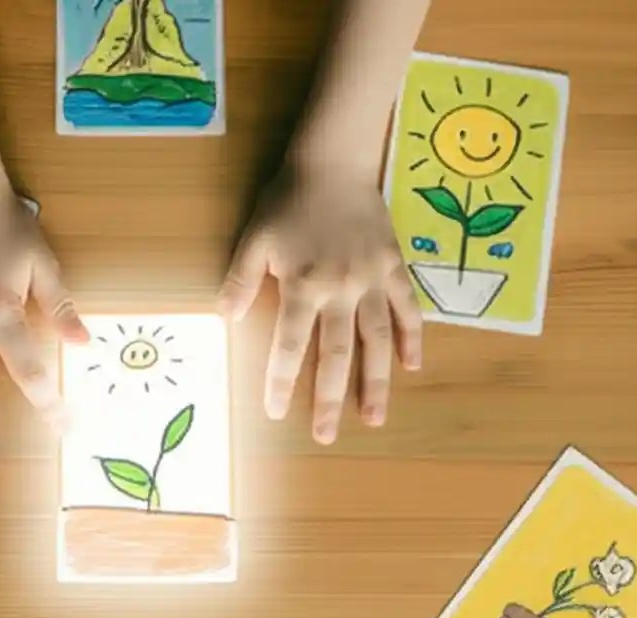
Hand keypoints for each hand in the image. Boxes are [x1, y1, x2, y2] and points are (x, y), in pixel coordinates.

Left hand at [218, 168, 422, 443]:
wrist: (333, 162)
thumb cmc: (287, 201)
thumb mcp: (253, 238)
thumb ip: (240, 280)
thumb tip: (224, 318)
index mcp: (303, 284)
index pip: (290, 344)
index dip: (281, 380)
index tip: (276, 412)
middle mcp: (341, 289)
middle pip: (336, 354)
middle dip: (330, 398)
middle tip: (326, 436)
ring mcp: (372, 280)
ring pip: (377, 340)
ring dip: (377, 382)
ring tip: (375, 418)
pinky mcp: (393, 267)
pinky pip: (407, 309)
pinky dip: (411, 337)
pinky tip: (412, 366)